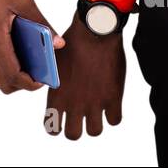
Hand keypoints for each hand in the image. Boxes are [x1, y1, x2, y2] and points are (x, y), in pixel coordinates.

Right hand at [0, 0, 63, 94]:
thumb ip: (41, 22)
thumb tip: (58, 43)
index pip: (12, 75)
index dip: (30, 83)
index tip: (44, 79)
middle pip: (3, 83)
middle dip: (22, 84)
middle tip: (39, 72)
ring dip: (12, 77)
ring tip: (29, 64)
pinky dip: (4, 69)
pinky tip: (17, 54)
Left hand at [44, 11, 125, 138]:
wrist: (94, 31)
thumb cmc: (73, 43)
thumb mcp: (55, 64)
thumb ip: (55, 83)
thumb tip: (56, 90)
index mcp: (56, 96)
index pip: (52, 127)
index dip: (56, 126)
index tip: (61, 120)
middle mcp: (74, 104)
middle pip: (73, 135)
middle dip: (75, 129)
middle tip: (79, 118)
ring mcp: (94, 103)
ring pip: (95, 131)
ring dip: (95, 123)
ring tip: (96, 110)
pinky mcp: (113, 98)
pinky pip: (115, 120)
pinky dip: (113, 115)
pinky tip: (110, 103)